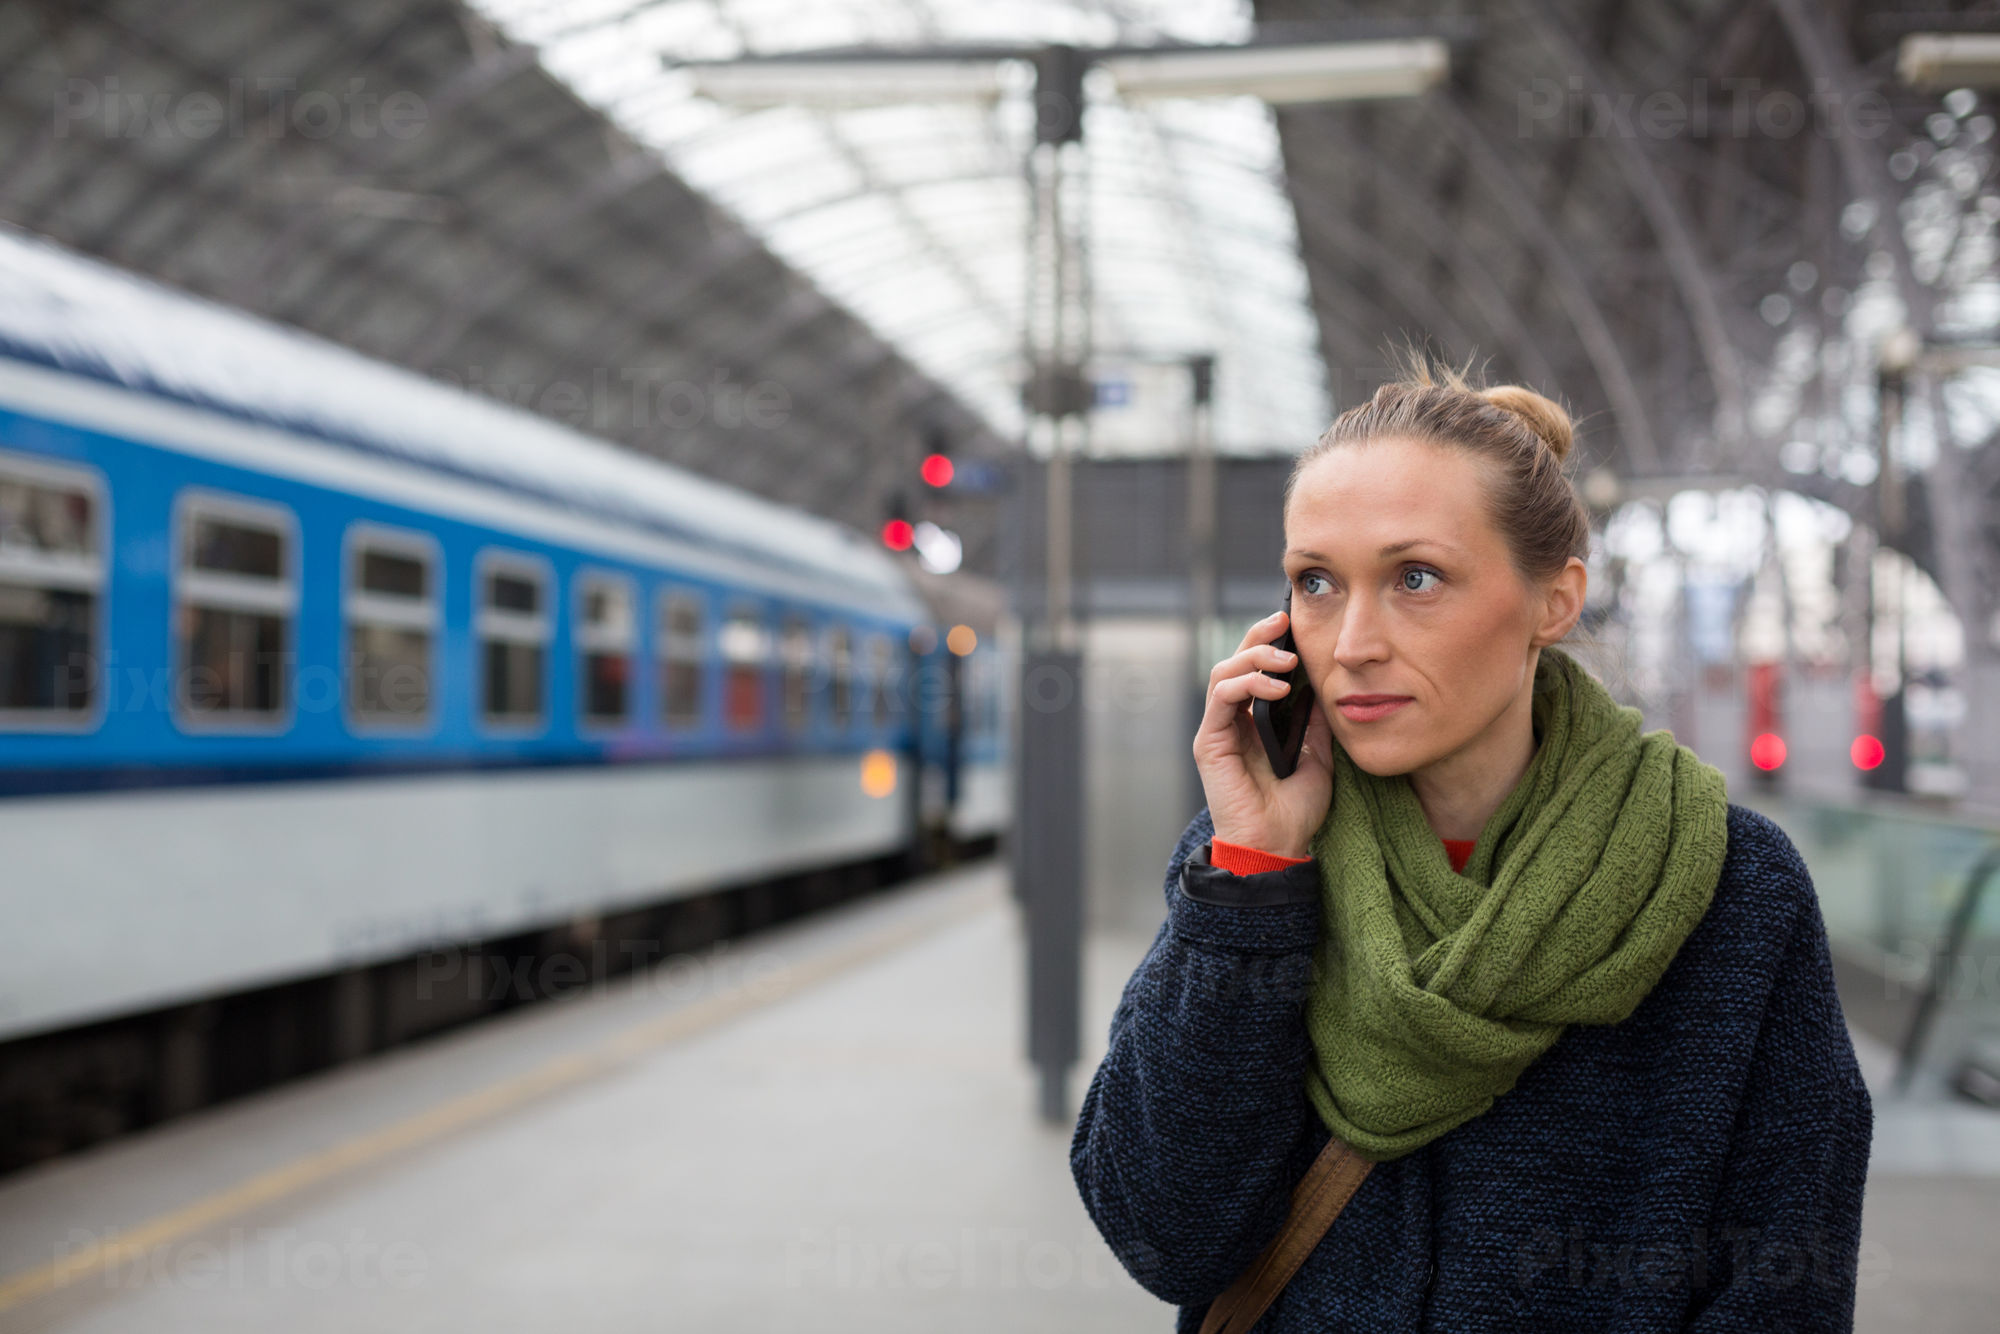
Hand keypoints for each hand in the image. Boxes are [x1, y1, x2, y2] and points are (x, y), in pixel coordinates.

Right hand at [1192, 609, 1335, 859]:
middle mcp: (1232, 721)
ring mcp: (1218, 730)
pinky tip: (1276, 688)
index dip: (1269, 643)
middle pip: (1235, 662)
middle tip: (1284, 624)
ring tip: (1287, 662)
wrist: (1277, 846)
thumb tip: (1324, 686)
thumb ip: (1315, 721)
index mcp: (1254, 722)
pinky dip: (1246, 684)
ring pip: (1223, 672)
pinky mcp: (1209, 741)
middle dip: (1258, 638)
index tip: (1292, 624)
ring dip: (1254, 658)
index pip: (1255, 669)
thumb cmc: (1294, 811)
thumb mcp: (1317, 755)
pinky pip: (1220, 697)